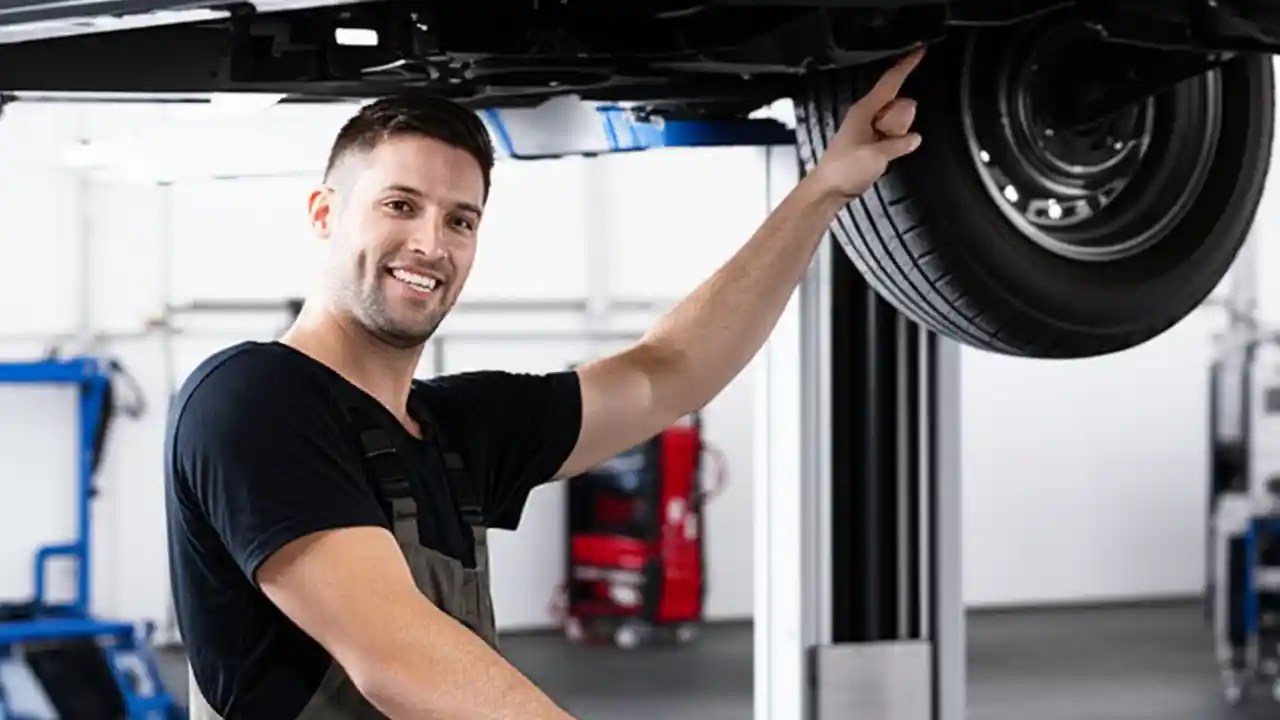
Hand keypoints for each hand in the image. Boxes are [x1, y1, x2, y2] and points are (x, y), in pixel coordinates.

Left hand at [809, 47, 924, 199]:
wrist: (827, 190)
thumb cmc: (844, 170)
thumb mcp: (877, 156)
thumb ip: (899, 144)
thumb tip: (914, 138)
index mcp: (864, 110)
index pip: (890, 81)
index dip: (907, 65)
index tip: (920, 50)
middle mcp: (864, 115)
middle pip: (896, 102)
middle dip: (903, 116)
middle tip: (893, 139)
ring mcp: (865, 128)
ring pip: (894, 119)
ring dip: (897, 132)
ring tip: (884, 151)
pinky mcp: (867, 142)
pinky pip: (888, 132)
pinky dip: (894, 139)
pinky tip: (889, 153)